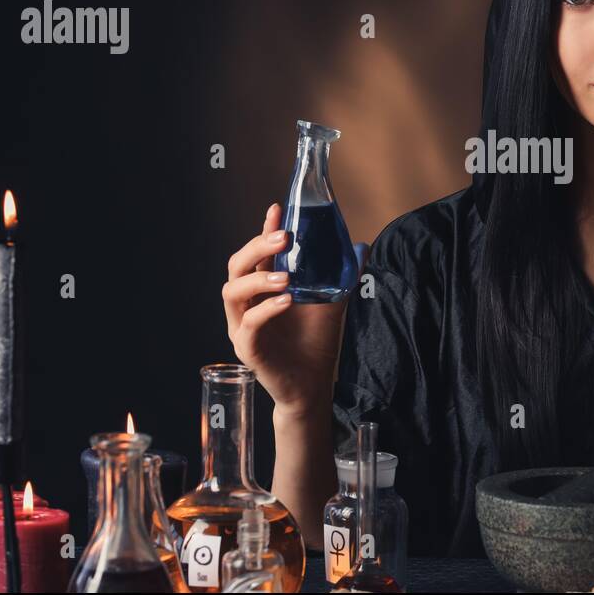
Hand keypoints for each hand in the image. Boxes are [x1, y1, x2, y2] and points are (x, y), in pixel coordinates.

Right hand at [222, 203, 367, 416]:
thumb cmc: (315, 342)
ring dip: (258, 278)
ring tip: (286, 275)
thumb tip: (360, 245)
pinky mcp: (247, 349)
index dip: (264, 230)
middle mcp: (246, 304)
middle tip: (283, 238)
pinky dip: (266, 309)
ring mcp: (242, 326)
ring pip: (232, 292)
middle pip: (236, 267)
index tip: (278, 209)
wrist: (313, 385)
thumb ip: (341, 274)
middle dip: (257, 247)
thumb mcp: (332, 302)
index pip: (256, 253)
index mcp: (262, 289)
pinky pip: (249, 325)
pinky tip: (286, 301)